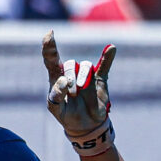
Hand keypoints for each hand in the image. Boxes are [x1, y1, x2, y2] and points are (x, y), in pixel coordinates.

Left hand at [42, 35, 116, 154]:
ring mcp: (86, 74)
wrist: (84, 125)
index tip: (49, 35)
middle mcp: (71, 72)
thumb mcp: (55, 108)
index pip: (51, 58)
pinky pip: (104, 65)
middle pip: (69, 64)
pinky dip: (107, 57)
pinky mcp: (99, 79)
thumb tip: (64, 80)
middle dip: (69, 77)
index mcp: (56, 76)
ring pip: (84, 65)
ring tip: (79, 91)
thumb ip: (55, 95)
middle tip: (71, 93)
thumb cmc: (66, 114)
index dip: (49, 46)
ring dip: (82, 77)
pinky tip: (111, 48)